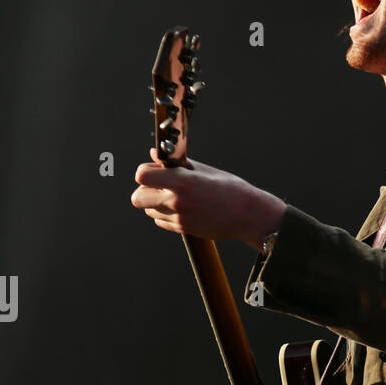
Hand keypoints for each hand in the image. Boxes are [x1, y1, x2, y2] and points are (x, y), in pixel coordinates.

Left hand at [131, 149, 285, 248]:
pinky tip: (181, 208)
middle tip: (158, 185)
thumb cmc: (229, 188)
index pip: (142, 175)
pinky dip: (164, 214)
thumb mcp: (203, 170)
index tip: (155, 170)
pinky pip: (160, 221)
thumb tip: (153, 154)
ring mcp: (179, 218)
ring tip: (173, 196)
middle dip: (144, 190)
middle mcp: (177, 201)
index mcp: (182, 181)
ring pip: (148, 210)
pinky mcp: (183, 229)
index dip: (145, 171)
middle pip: (138, 197)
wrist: (248, 215)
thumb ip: (175, 164)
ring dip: (154, 202)